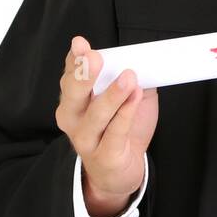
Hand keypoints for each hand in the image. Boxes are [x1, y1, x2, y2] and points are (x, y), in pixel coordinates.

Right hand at [56, 35, 158, 216]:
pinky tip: (136, 97)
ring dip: (112, 95)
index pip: (70, 76)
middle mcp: (73, 119)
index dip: (75, 59)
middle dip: (83, 74)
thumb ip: (131, 79)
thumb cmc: (120, 130)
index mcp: (75, 101)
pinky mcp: (105, 156)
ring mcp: (86, 140)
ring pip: (96, 115)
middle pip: (73, 94)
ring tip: (128, 77)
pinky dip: (126, 114)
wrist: (120, 172)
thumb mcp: (126, 99)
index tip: (80, 44)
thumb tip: (146, 58)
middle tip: (94, 57)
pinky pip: (115, 133)